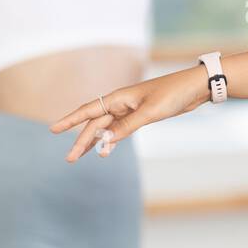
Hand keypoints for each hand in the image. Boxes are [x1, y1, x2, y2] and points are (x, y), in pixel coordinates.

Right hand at [51, 65, 209, 161]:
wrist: (195, 87)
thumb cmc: (173, 94)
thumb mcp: (150, 112)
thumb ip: (127, 126)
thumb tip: (106, 140)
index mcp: (119, 98)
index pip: (88, 110)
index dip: (70, 120)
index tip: (53, 129)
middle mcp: (121, 103)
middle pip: (96, 124)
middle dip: (82, 141)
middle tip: (70, 159)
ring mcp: (131, 109)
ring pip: (107, 128)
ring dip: (95, 142)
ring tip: (81, 156)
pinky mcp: (142, 115)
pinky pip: (121, 129)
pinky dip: (113, 139)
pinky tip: (106, 149)